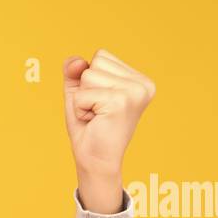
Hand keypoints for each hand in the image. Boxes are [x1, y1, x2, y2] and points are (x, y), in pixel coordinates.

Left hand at [63, 49, 154, 211]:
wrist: (95, 162)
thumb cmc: (89, 128)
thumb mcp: (79, 92)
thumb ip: (75, 70)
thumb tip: (76, 61)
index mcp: (139, 79)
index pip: (101, 56)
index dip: (89, 81)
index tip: (100, 103)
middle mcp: (143, 84)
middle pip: (95, 62)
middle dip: (86, 88)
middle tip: (96, 112)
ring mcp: (134, 92)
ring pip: (88, 75)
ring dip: (83, 99)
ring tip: (96, 116)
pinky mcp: (121, 102)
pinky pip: (82, 94)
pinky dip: (80, 109)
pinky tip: (94, 121)